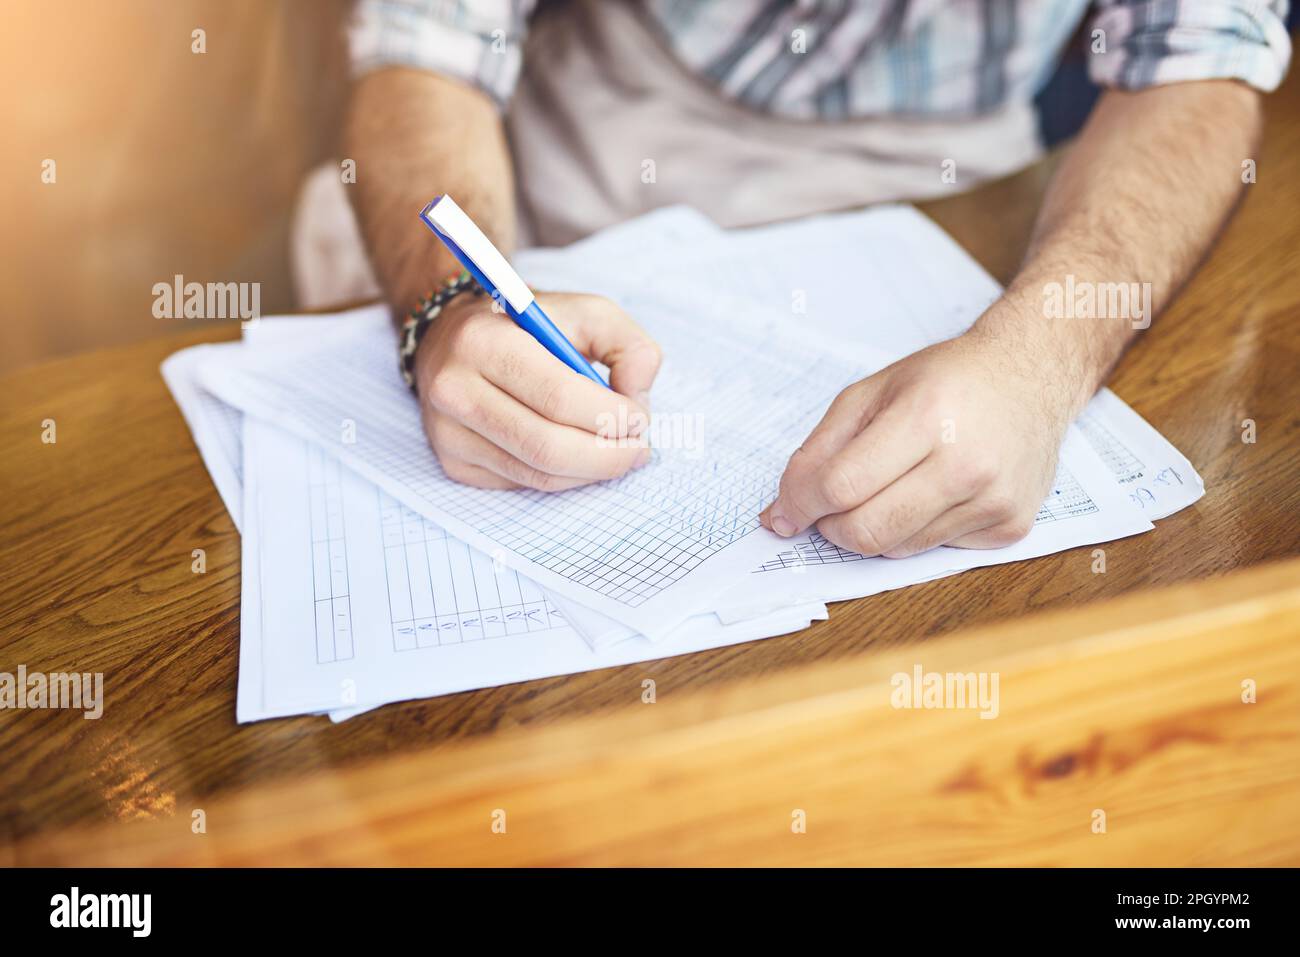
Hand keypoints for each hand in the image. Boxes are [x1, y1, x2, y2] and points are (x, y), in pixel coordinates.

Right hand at [415, 291, 660, 490]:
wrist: (454, 339)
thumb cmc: (529, 327)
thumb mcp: (586, 312)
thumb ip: (629, 348)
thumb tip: (638, 404)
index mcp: (484, 341)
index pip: (558, 396)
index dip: (610, 416)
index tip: (640, 419)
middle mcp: (455, 389)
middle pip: (546, 446)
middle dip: (607, 456)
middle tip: (638, 450)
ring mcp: (448, 432)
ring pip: (538, 474)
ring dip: (590, 471)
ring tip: (618, 453)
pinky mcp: (452, 463)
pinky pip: (522, 483)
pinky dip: (563, 477)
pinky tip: (579, 456)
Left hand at [760, 331, 1073, 556]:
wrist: (1031, 377)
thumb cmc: (946, 381)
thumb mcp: (871, 393)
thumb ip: (818, 451)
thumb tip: (780, 514)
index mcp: (925, 417)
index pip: (841, 486)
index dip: (801, 503)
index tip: (787, 510)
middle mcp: (966, 463)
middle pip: (866, 531)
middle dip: (831, 527)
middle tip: (830, 508)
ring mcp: (993, 499)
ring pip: (896, 549)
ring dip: (873, 528)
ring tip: (889, 487)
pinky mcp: (1010, 525)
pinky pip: (934, 550)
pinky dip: (915, 530)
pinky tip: (933, 492)